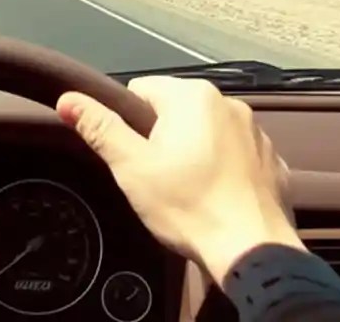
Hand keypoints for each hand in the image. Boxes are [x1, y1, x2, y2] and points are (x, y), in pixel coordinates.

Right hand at [57, 76, 300, 282]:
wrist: (252, 249)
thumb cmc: (187, 205)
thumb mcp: (132, 167)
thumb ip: (100, 128)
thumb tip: (67, 98)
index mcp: (193, 96)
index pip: (141, 91)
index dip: (128, 124)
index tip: (135, 158)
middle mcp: (229, 103)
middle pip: (176, 111)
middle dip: (163, 137)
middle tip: (158, 177)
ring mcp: (257, 131)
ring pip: (207, 131)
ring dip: (195, 150)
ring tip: (189, 190)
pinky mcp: (272, 160)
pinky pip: (236, 154)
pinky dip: (224, 168)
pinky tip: (217, 196)